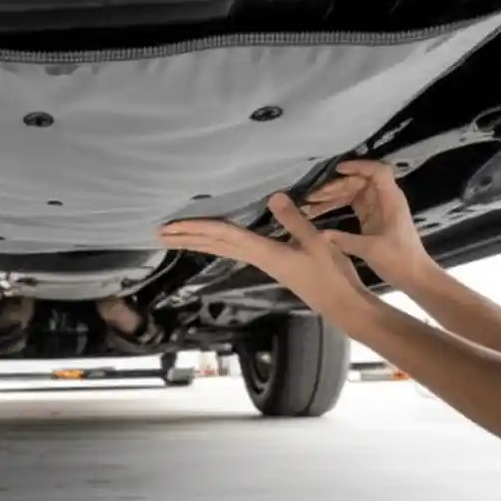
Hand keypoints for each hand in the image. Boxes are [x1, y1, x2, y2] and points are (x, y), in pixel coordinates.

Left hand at [159, 193, 373, 327]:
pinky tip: (214, 242)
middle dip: (186, 237)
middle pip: (214, 244)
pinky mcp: (272, 264)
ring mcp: (263, 262)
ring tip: (175, 237)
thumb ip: (294, 219)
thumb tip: (273, 196)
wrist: (342, 304)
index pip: (223, 235)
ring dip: (197, 242)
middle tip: (159, 232)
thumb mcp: (316, 243)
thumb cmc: (331, 276)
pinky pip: (235, 250)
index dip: (196, 227)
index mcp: (263, 252)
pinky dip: (218, 243)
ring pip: (222, 249)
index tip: (172, 225)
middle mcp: (257, 258)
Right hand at [302, 159, 437, 288]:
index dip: (359, 166)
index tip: (337, 170)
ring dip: (332, 197)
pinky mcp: (372, 218)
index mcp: (391, 200)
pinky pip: (351, 205)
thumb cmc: (400, 260)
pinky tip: (318, 212)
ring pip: (352, 193)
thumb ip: (345, 240)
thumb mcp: (371, 250)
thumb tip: (319, 235)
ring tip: (309, 205)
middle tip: (312, 197)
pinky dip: (335, 207)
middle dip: (335, 187)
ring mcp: (378, 208)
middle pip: (358, 182)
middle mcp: (384, 200)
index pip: (377, 172)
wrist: (415, 277)